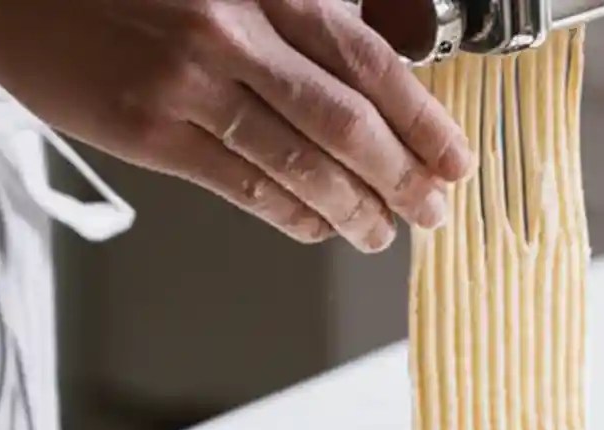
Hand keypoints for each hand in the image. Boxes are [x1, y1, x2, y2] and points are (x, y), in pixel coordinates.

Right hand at [0, 0, 474, 252]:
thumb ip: (297, 22)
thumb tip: (373, 87)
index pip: (370, 65)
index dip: (424, 121)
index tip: (454, 160)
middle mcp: (232, 35)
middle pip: (346, 124)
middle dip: (403, 178)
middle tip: (432, 211)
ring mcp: (188, 87)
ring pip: (299, 165)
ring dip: (354, 208)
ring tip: (382, 232)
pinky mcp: (150, 133)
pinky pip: (243, 188)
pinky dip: (292, 214)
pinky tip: (320, 228)